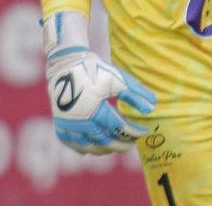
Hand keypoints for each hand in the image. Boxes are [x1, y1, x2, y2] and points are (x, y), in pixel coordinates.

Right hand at [43, 11, 156, 154]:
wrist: (66, 63)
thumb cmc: (94, 70)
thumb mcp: (117, 79)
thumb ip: (135, 94)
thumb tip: (152, 108)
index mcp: (96, 110)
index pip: (119, 128)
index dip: (133, 132)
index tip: (144, 131)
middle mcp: (80, 122)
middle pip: (105, 141)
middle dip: (121, 144)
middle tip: (132, 142)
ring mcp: (68, 126)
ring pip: (89, 147)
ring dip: (105, 149)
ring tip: (117, 144)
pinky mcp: (60, 125)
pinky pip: (73, 145)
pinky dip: (85, 148)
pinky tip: (95, 146)